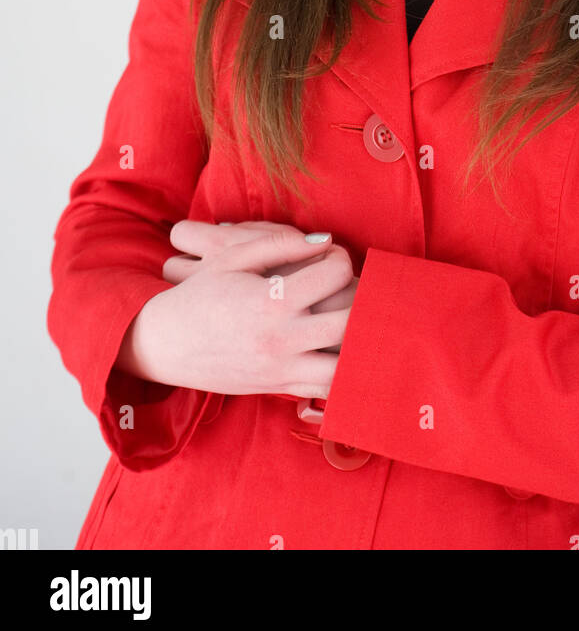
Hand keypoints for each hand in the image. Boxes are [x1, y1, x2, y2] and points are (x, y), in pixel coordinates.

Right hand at [115, 225, 356, 397]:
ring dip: (356, 346)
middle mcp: (280, 339)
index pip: (331, 275)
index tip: (333, 256)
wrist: (164, 344)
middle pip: (347, 323)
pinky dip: (340, 374)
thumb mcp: (232, 257)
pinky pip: (322, 390)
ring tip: (357, 324)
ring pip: (341, 368)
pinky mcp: (277, 388)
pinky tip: (343, 354)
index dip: (341, 259)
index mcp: (270, 302)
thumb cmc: (200, 294)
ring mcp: (280, 369)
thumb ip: (280, 244)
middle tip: (356, 288)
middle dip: (361, 301)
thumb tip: (325, 240)